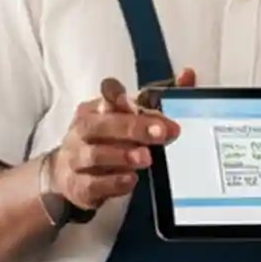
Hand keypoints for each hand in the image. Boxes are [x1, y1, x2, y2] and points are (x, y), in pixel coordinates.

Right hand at [51, 68, 194, 209]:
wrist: (73, 177)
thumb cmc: (108, 141)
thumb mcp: (129, 119)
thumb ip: (158, 100)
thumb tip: (188, 75)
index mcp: (96, 108)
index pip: (105, 94)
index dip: (116, 95)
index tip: (133, 101)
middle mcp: (82, 130)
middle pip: (100, 125)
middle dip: (131, 128)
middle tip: (161, 133)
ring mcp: (76, 158)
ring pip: (94, 154)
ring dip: (122, 155)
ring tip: (146, 157)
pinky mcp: (78, 186)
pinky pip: (92, 184)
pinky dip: (113, 182)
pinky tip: (131, 179)